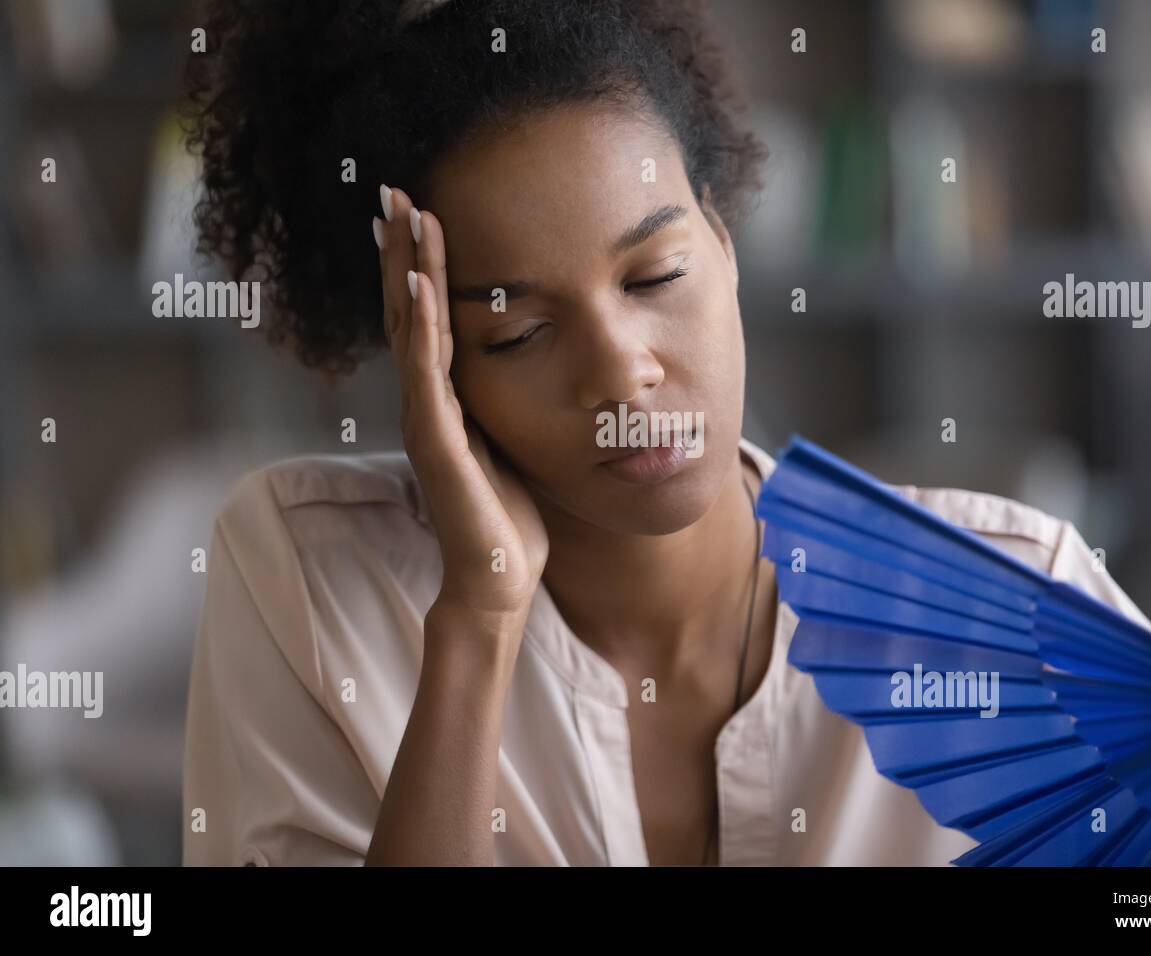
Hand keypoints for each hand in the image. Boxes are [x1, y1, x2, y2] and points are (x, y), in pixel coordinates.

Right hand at [374, 185, 547, 626]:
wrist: (497, 579)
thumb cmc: (508, 515)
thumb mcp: (511, 440)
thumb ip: (504, 400)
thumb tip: (531, 361)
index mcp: (443, 399)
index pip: (425, 318)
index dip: (417, 264)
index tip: (418, 211)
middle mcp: (425, 401)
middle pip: (405, 311)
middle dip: (400, 250)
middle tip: (391, 190)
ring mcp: (425, 419)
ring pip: (409, 330)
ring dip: (404, 269)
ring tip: (402, 214)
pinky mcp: (435, 441)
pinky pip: (425, 373)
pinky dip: (419, 326)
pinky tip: (416, 282)